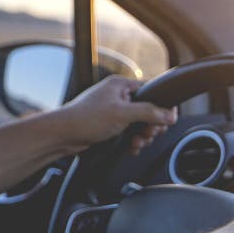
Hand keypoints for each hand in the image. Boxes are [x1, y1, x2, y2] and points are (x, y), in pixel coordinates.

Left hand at [54, 76, 176, 154]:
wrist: (63, 135)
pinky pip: (130, 133)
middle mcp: (117, 96)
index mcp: (120, 85)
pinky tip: (130, 147)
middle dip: (151, 126)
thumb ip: (148, 112)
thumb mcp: (121, 113)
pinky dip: (133, 142)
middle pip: (148, 110)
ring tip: (136, 143)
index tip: (167, 120)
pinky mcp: (110, 125)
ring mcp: (114, 111)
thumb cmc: (86, 118)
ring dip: (142, 136)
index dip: (162, 106)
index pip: (151, 90)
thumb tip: (170, 114)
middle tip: (147, 134)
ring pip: (140, 124)